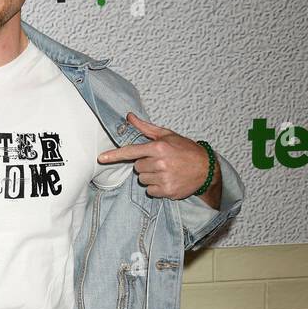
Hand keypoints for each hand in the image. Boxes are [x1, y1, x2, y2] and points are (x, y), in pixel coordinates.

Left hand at [97, 111, 216, 200]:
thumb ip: (146, 128)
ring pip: (142, 179)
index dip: (115, 155)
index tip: (102, 158)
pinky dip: (156, 187)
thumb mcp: (167, 135)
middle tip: (159, 162)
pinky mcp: (167, 191)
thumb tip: (129, 117)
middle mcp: (160, 163)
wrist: (206, 169)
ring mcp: (164, 178)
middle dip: (145, 165)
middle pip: (137, 167)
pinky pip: (150, 191)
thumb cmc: (186, 150)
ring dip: (150, 177)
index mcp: (159, 147)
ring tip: (165, 172)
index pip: (131, 151)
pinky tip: (167, 181)